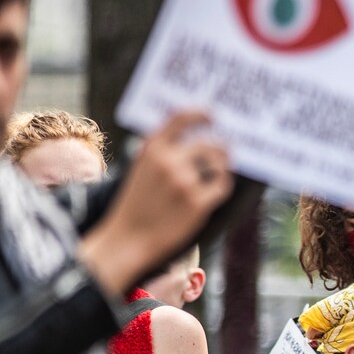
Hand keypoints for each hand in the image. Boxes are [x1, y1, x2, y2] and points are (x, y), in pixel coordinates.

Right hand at [78, 111, 234, 297]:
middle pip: (209, 144)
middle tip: (225, 153)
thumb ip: (161, 152)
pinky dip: (222, 186)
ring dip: (222, 167)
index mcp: (152, 149)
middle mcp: (169, 162)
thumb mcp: (141, 169)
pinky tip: (217, 190)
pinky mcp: (197, 204)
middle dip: (221, 149)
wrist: (128, 239)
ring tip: (219, 173)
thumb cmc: (136, 204)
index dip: (201, 114)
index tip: (213, 115)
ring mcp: (184, 183)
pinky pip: (222, 186)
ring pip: (219, 164)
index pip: (181, 118)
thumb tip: (193, 137)